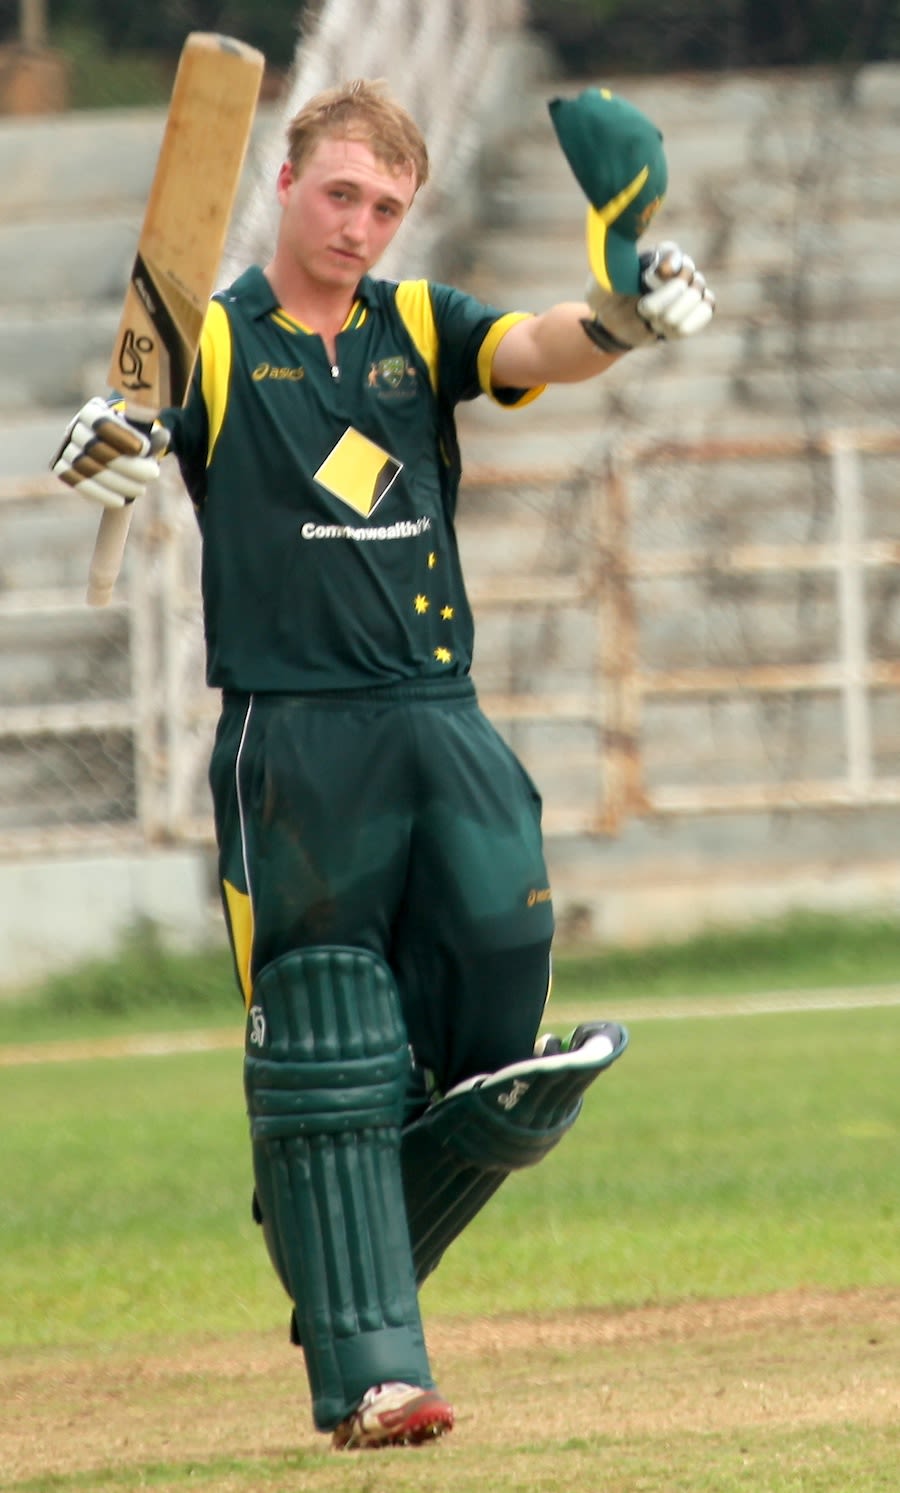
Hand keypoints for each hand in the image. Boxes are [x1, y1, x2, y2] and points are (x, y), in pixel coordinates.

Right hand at [50, 396, 168, 508]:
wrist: (112, 451)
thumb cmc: (132, 439)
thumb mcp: (144, 432)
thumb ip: (152, 434)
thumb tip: (161, 437)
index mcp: (93, 410)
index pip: (101, 420)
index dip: (120, 435)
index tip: (144, 449)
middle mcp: (75, 426)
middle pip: (95, 447)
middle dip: (126, 464)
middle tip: (153, 474)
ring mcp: (65, 447)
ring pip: (86, 467)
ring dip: (116, 482)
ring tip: (140, 490)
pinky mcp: (62, 467)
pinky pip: (77, 482)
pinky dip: (100, 494)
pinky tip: (121, 501)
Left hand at [582, 241, 715, 353]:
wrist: (614, 323)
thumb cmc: (608, 299)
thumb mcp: (601, 286)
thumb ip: (610, 274)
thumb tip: (631, 268)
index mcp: (656, 255)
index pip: (673, 252)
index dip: (669, 263)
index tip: (653, 276)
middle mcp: (678, 267)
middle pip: (690, 278)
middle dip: (666, 300)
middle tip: (644, 310)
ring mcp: (690, 287)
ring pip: (700, 297)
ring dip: (674, 316)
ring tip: (654, 323)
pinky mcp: (696, 308)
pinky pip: (705, 312)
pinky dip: (685, 325)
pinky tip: (664, 330)